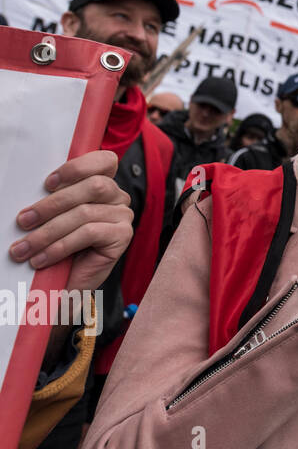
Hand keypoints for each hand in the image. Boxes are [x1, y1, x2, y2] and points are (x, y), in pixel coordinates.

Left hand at [10, 150, 133, 293]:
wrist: (69, 286)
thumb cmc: (60, 249)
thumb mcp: (55, 218)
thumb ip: (55, 200)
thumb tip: (31, 190)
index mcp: (104, 186)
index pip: (104, 162)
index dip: (77, 167)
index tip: (47, 183)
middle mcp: (118, 198)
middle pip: (93, 186)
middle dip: (52, 204)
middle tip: (23, 221)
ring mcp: (123, 217)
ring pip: (85, 213)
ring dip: (48, 232)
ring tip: (23, 249)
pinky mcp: (122, 237)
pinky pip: (89, 233)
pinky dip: (59, 246)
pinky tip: (41, 259)